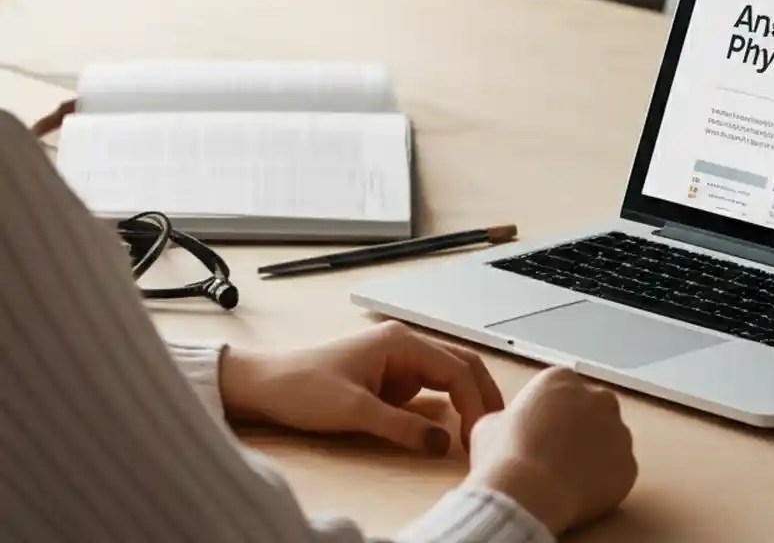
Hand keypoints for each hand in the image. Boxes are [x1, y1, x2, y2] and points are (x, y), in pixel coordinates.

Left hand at [220, 321, 502, 453]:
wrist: (262, 384)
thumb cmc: (301, 387)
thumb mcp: (353, 412)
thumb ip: (402, 427)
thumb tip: (443, 445)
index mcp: (401, 342)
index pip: (456, 369)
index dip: (474, 402)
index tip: (481, 434)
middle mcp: (405, 344)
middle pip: (461, 364)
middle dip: (482, 394)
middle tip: (498, 427)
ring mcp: (398, 358)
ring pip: (449, 374)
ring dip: (467, 397)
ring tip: (482, 428)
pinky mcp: (390, 375)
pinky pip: (430, 386)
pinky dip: (448, 403)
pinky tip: (454, 424)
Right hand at [465, 367, 636, 534]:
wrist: (526, 493)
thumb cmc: (503, 456)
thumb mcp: (488, 425)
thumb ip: (509, 417)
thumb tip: (511, 427)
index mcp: (562, 379)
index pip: (564, 390)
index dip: (551, 413)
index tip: (541, 433)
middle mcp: (597, 398)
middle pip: (593, 409)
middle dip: (580, 427)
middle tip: (557, 453)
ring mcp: (618, 431)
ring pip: (610, 440)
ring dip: (595, 453)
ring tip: (567, 477)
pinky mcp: (629, 464)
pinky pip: (618, 470)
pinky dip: (605, 480)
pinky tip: (580, 492)